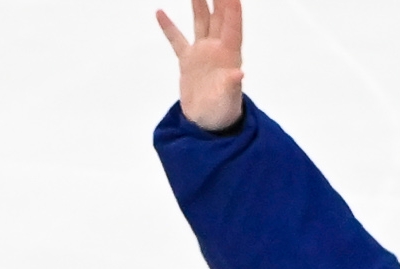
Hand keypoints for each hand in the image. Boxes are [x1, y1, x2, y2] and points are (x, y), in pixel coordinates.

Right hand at [155, 0, 246, 131]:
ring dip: (199, 3)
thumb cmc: (222, 113)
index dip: (232, 9)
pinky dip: (169, 27)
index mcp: (229, 56)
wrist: (207, 125)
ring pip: (201, 21)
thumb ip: (231, 85)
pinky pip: (177, 40)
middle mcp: (217, 49)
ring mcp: (202, 53)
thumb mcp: (228, 100)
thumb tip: (239, 73)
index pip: (232, 26)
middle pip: (218, 17)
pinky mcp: (188, 61)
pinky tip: (160, 13)